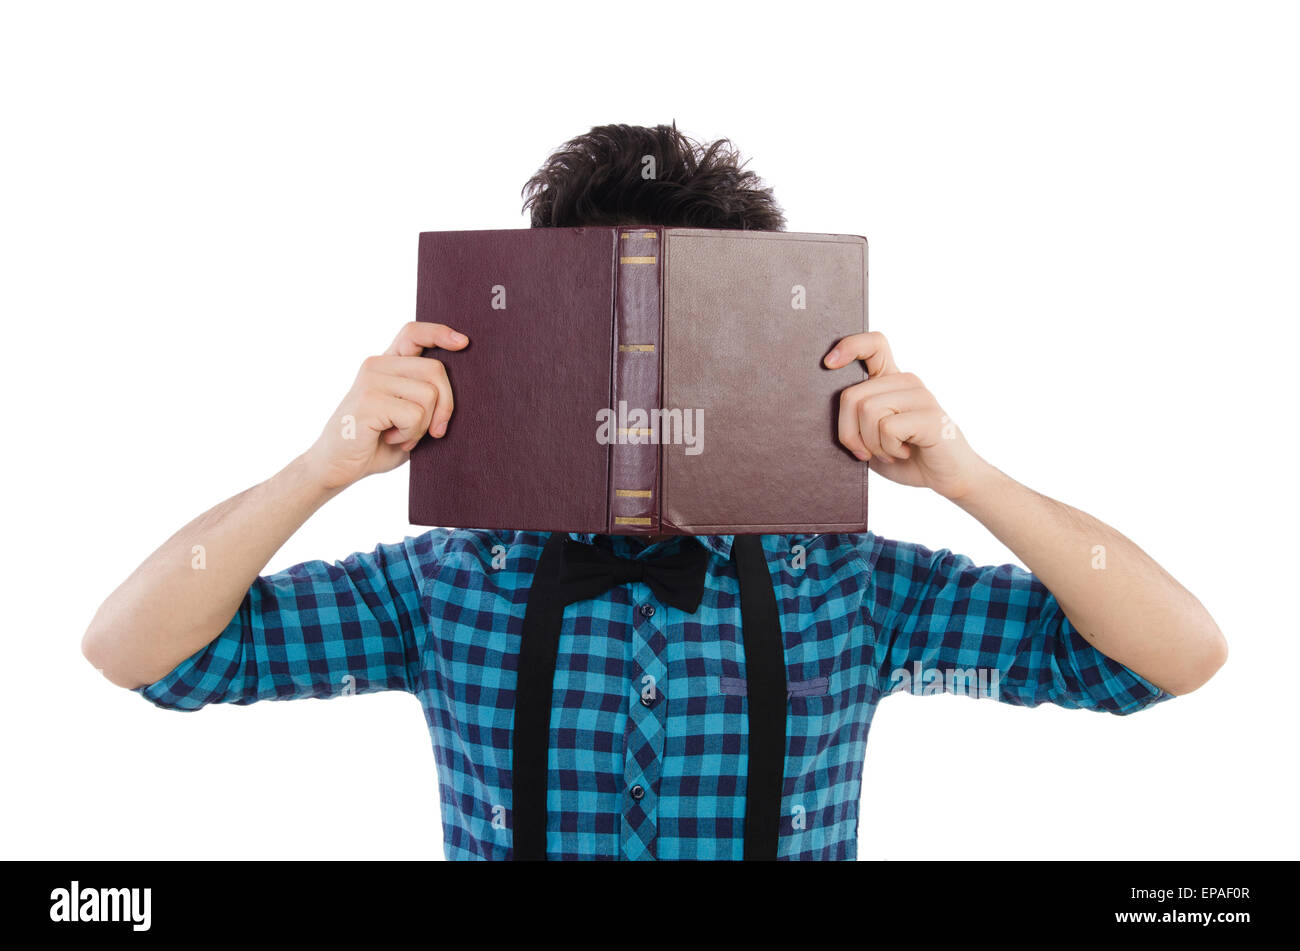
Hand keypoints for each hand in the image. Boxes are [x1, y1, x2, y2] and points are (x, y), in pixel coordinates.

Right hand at [302, 321, 467, 491]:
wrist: (337, 467)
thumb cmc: (377, 443)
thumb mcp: (408, 415)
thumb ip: (427, 396)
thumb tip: (466, 386)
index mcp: (386, 364)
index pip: (413, 332)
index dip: (440, 333)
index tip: (464, 343)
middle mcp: (376, 365)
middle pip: (435, 369)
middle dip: (446, 406)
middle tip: (434, 431)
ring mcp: (371, 380)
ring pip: (428, 395)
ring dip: (423, 426)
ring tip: (401, 435)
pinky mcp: (369, 400)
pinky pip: (415, 415)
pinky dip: (411, 435)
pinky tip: (390, 439)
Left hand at [825, 331, 991, 500]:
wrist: (947, 478)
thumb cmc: (906, 457)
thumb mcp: (871, 437)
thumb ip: (855, 419)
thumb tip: (823, 408)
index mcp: (892, 381)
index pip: (873, 344)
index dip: (849, 346)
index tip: (828, 363)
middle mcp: (906, 381)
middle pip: (852, 395)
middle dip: (848, 434)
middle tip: (866, 451)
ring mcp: (920, 396)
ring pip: (867, 410)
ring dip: (872, 444)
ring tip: (890, 452)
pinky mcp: (930, 416)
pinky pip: (887, 427)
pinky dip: (889, 450)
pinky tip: (905, 453)